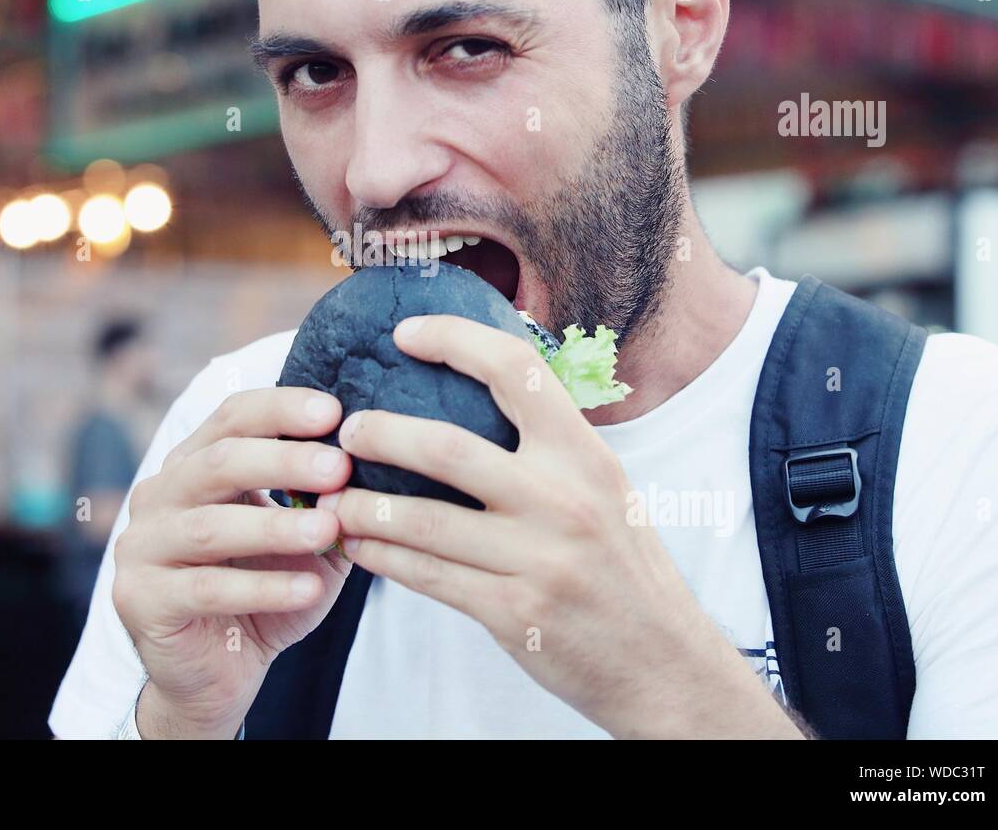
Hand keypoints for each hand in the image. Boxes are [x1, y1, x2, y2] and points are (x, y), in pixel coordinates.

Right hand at [112, 387, 351, 738]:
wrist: (218, 675)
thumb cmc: (264, 592)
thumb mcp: (305, 541)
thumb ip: (326, 503)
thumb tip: (367, 467)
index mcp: (193, 465)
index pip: (232, 417)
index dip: (281, 408)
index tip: (335, 412)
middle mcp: (158, 495)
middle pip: (218, 462)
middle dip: (283, 460)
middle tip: (339, 466)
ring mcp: (142, 547)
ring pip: (210, 526)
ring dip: (275, 526)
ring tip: (329, 527)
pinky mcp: (139, 600)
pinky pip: (205, 589)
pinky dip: (262, 587)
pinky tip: (309, 589)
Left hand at [319, 315, 801, 738]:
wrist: (663, 664)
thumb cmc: (623, 567)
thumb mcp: (605, 491)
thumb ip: (550, 450)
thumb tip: (477, 396)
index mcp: (586, 456)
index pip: (516, 370)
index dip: (454, 340)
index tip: (405, 333)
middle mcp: (564, 500)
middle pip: (446, 448)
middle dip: (381, 434)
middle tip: (348, 430)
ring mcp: (538, 559)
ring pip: (422, 520)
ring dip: (364, 505)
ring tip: (334, 497)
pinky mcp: (514, 613)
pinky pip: (426, 575)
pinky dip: (382, 555)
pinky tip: (360, 544)